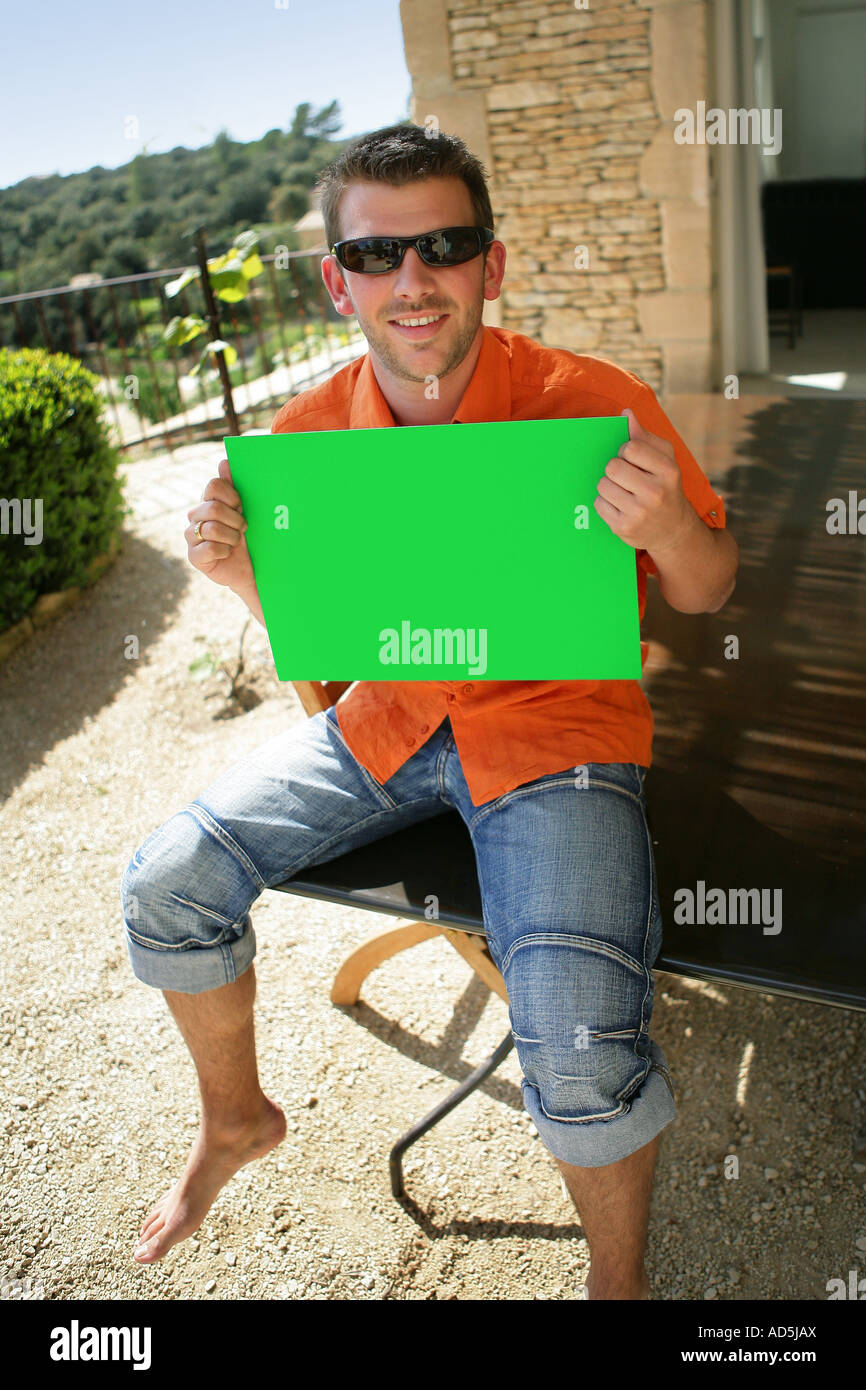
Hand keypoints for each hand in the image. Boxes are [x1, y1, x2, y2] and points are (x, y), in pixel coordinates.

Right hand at [185, 456, 254, 592]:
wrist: (250, 568)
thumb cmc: (248, 537)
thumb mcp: (245, 511)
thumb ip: (235, 486)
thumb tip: (224, 461)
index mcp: (208, 501)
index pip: (214, 486)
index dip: (232, 497)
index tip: (242, 507)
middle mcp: (195, 516)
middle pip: (213, 508)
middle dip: (235, 520)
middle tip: (243, 528)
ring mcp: (191, 536)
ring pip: (213, 528)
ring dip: (232, 537)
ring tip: (236, 542)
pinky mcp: (194, 557)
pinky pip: (210, 547)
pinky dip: (225, 551)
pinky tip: (228, 553)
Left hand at [593, 407, 694, 555]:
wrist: (673, 530)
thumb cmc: (666, 487)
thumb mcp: (665, 460)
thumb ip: (645, 437)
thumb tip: (626, 414)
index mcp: (668, 471)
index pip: (630, 448)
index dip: (626, 451)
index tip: (632, 460)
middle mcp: (655, 493)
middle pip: (612, 467)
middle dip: (615, 469)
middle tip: (625, 478)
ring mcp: (639, 513)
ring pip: (602, 485)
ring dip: (608, 486)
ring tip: (623, 492)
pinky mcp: (623, 528)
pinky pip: (598, 504)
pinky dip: (605, 503)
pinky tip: (619, 506)